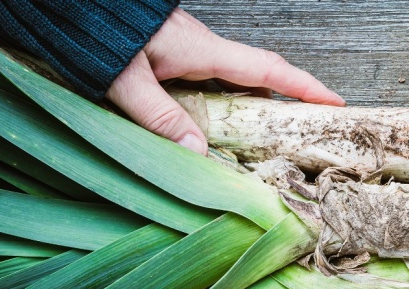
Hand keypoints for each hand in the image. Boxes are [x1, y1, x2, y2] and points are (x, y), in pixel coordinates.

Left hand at [106, 8, 344, 154]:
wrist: (72, 0)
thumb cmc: (96, 33)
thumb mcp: (125, 81)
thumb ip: (160, 117)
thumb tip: (198, 154)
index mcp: (203, 51)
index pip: (268, 70)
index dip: (305, 86)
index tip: (336, 101)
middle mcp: (204, 49)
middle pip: (260, 76)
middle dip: (291, 98)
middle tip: (309, 126)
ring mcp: (192, 51)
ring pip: (237, 80)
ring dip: (257, 104)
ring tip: (268, 136)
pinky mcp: (176, 55)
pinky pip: (216, 81)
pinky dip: (231, 102)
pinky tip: (222, 124)